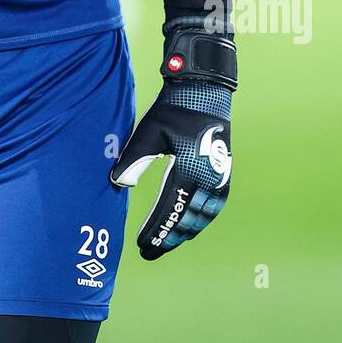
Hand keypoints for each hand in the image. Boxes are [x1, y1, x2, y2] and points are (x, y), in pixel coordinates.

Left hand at [110, 18, 234, 260]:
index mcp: (189, 170)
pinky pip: (215, 203)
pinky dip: (203, 218)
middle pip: (187, 219)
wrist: (203, 90)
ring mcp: (219, 175)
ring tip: (170, 243)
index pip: (169, 211)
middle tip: (151, 252)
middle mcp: (208, 178)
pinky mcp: (223, 169)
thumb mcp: (148, 133)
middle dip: (169, 239)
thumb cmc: (173, 109)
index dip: (155, 232)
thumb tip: (118, 184)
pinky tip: (193, 223)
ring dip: (187, 232)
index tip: (143, 247)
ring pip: (204, 215)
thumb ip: (133, 160)